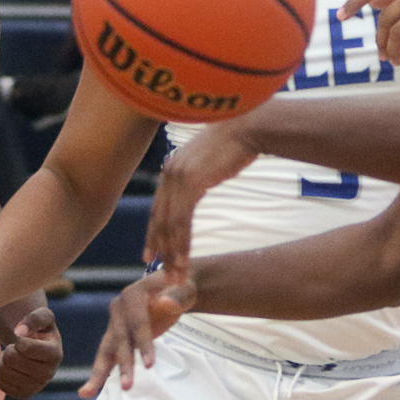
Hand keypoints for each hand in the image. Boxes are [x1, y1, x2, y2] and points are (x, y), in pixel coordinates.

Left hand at [0, 307, 61, 399]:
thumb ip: (34, 318)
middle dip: (8, 349)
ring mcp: (37, 386)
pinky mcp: (25, 394)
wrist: (37, 346)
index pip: (26, 347)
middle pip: (11, 359)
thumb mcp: (42, 314)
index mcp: (55, 354)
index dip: (18, 339)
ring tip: (9, 355)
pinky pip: (0, 384)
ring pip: (3, 372)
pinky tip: (5, 366)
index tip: (22, 338)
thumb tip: (19, 332)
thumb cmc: (39, 328)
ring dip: (1, 360)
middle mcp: (49, 374)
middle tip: (13, 347)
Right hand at [79, 272, 194, 397]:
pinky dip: (99, 373)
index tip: (150, 364)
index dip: (144, 343)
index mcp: (133, 295)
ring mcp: (116, 323)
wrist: (174, 288)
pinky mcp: (117, 336)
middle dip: (124, 363)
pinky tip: (89, 391)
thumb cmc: (181, 288)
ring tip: (87, 393)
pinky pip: (108, 355)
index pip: (138, 322)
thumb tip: (167, 304)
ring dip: (101, 372)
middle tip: (128, 386)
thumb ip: (177, 296)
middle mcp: (119, 308)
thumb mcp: (184, 288)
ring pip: (106, 349)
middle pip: (120, 338)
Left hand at [145, 119, 257, 279]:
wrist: (248, 127)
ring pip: (169, 223)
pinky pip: (182, 220)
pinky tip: (185, 259)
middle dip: (160, 247)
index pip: (157, 208)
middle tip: (162, 271)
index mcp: (171, 168)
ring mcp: (177, 177)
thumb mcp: (208, 160)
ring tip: (176, 272)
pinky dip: (182, 242)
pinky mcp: (191, 182)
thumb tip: (198, 183)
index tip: (151, 254)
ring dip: (172, 251)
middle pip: (159, 218)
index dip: (153, 233)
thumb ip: (197, 174)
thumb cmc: (234, 144)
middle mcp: (169, 172)